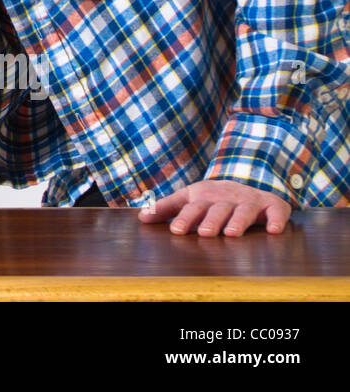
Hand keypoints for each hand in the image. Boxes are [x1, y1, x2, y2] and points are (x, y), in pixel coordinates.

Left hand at [137, 179, 291, 235]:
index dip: (184, 217)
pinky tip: (273, 231)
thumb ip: (167, 207)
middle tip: (203, 233)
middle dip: (210, 220)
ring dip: (238, 221)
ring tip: (231, 234)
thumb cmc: (214, 198)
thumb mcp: (190, 198)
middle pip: (217, 209)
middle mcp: (226, 198)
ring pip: (244, 211)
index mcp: (204, 197)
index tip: (175, 230)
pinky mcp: (272, 206)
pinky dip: (277, 220)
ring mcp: (249, 201)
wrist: (250, 184)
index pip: (192, 206)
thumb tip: (141, 218)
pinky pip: (277, 212)